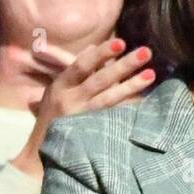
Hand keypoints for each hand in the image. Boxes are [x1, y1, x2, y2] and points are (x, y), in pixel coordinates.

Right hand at [11, 37, 154, 175]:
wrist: (42, 151)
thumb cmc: (52, 115)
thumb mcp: (55, 90)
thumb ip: (74, 70)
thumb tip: (92, 47)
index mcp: (61, 86)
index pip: (82, 66)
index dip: (101, 53)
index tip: (121, 42)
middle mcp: (71, 101)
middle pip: (100, 80)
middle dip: (124, 65)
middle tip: (146, 52)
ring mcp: (82, 118)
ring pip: (110, 99)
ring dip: (131, 86)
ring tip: (151, 74)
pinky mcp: (92, 133)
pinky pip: (113, 118)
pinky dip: (128, 109)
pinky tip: (144, 101)